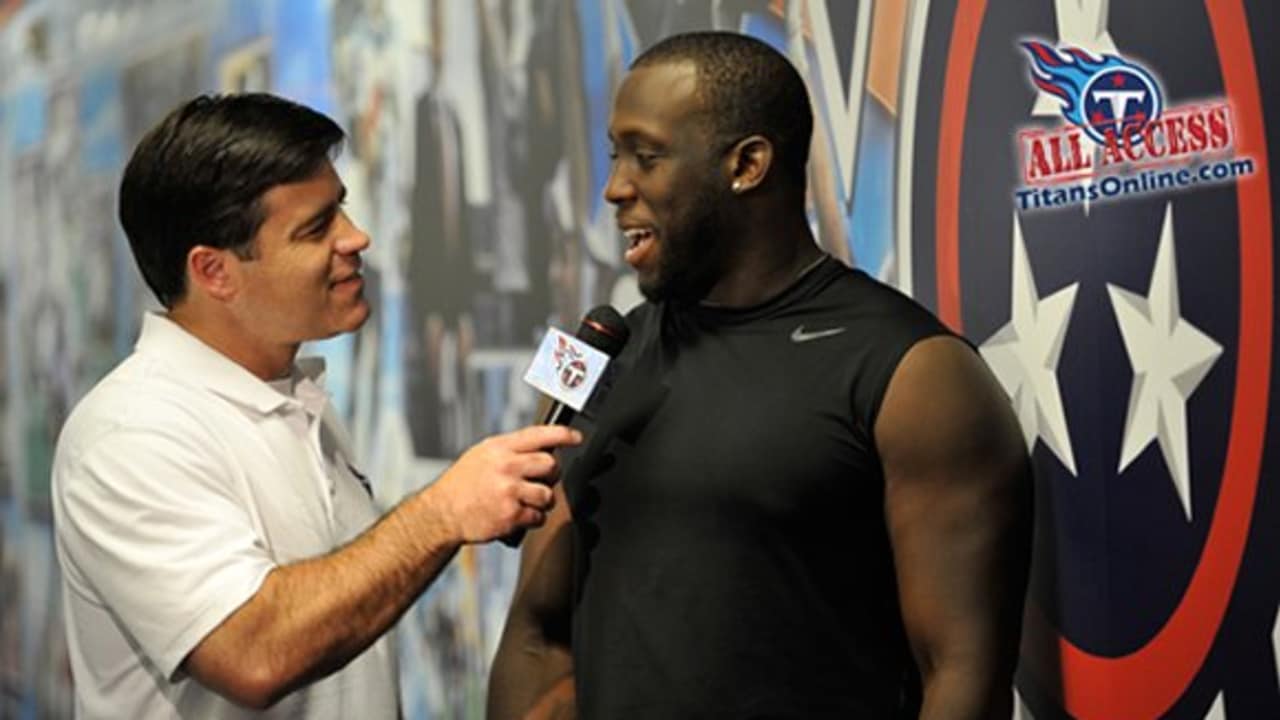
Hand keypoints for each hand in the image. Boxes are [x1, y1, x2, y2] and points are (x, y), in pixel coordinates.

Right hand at [430, 425, 581, 542]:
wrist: (442, 513)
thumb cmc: (462, 484)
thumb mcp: (481, 455)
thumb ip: (510, 449)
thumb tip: (542, 447)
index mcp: (499, 448)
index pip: (539, 435)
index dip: (563, 435)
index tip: (576, 437)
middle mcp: (506, 466)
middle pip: (550, 465)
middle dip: (550, 475)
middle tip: (540, 480)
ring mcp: (509, 491)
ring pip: (548, 494)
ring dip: (541, 501)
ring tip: (524, 501)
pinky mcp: (511, 515)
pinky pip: (538, 517)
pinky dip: (532, 519)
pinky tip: (517, 514)